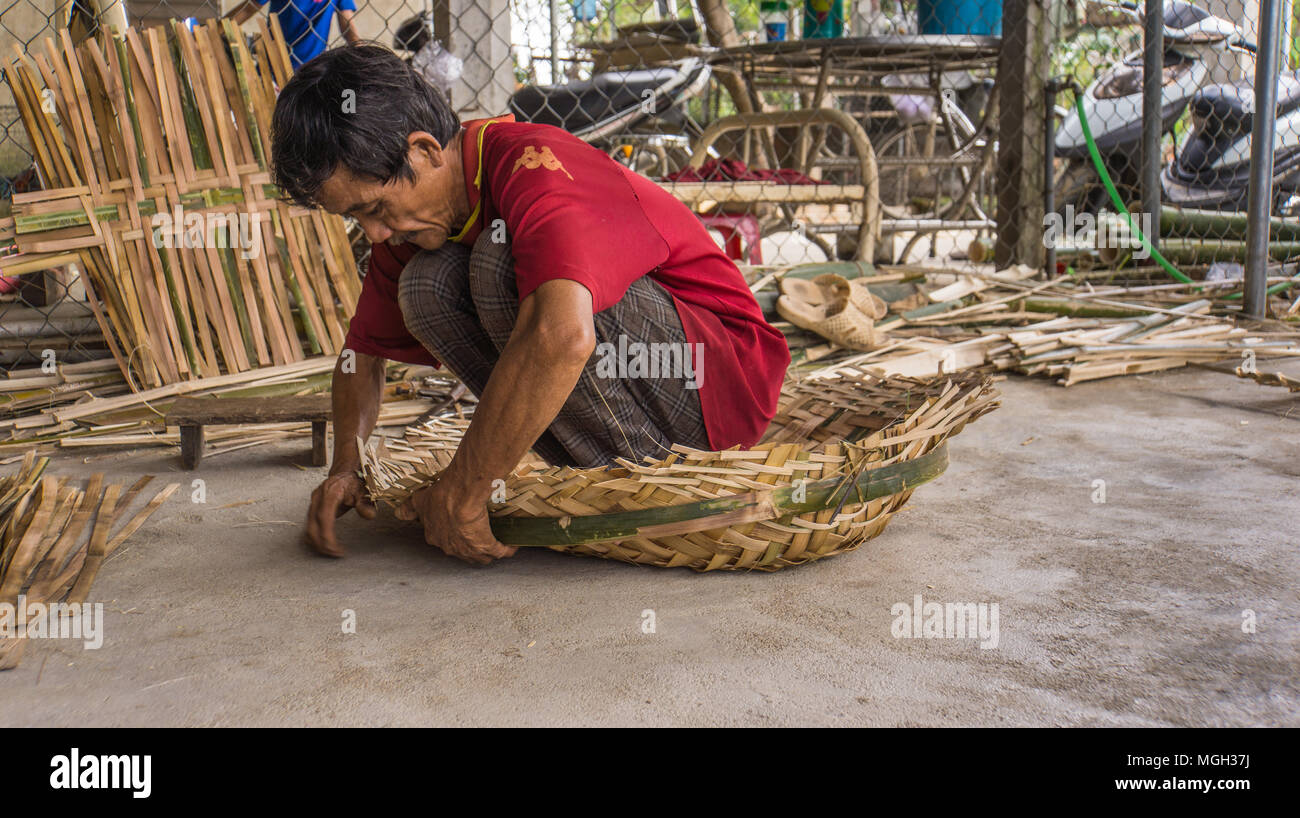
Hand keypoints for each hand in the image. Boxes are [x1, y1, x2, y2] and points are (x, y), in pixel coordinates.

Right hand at [305, 471, 375, 557]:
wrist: (347, 472)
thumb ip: (366, 504)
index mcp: (330, 493)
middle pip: (312, 525)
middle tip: (334, 554)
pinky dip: (315, 537)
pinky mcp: (313, 507)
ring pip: (309, 527)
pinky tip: (324, 544)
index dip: (327, 535)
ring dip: (317, 542)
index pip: (324, 517)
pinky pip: (310, 525)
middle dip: (321, 543)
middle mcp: (318, 497)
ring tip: (332, 551)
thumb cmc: (356, 482)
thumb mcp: (364, 491)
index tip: (334, 548)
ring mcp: (313, 502)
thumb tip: (368, 516)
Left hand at [395, 481, 516, 564]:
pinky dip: (506, 550)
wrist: (459, 497)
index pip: (444, 542)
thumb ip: (409, 508)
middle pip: (463, 553)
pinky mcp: (486, 546)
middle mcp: (451, 548)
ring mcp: (469, 550)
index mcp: (435, 537)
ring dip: (489, 553)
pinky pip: (499, 552)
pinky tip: (512, 546)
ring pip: (481, 558)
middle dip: (471, 549)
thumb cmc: (440, 496)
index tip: (461, 531)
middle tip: (480, 539)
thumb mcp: (420, 500)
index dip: (452, 538)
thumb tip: (399, 514)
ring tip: (497, 546)